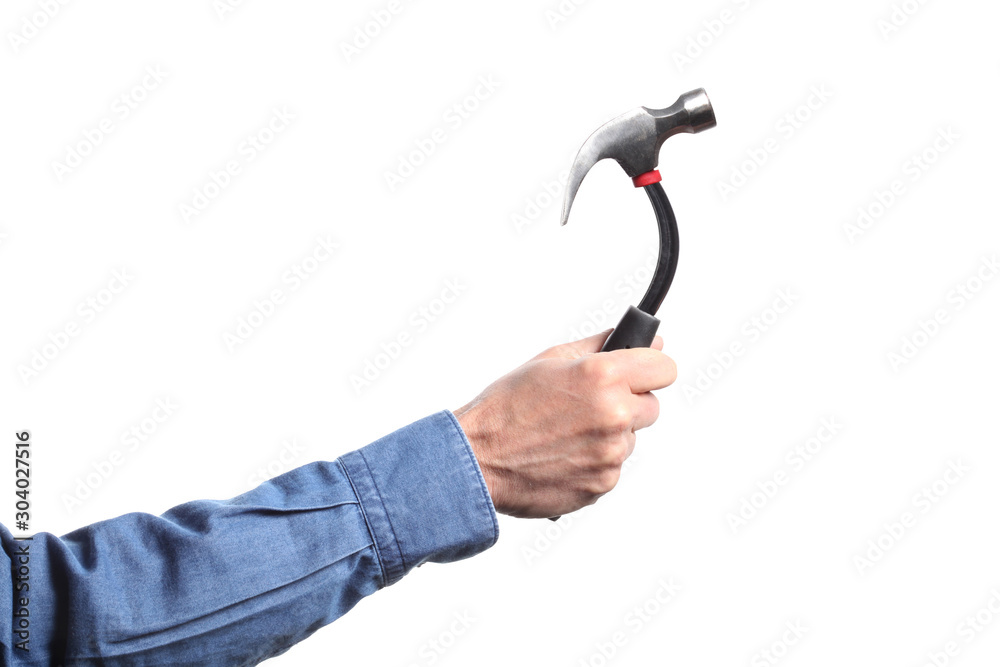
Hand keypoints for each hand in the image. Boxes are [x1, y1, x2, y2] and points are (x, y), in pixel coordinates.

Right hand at [453, 329, 676, 518]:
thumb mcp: (550, 360)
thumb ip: (602, 347)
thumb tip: (646, 341)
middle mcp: (613, 415)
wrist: (477, 459)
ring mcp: (610, 453)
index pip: (665, 368)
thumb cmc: (505, 409)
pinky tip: (563, 455)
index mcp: (602, 377)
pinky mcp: (603, 484)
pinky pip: (612, 467)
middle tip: (587, 406)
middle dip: (627, 404)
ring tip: (565, 433)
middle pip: (651, 407)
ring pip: (629, 439)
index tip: (641, 373)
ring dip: (607, 436)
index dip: (651, 369)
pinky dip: (593, 462)